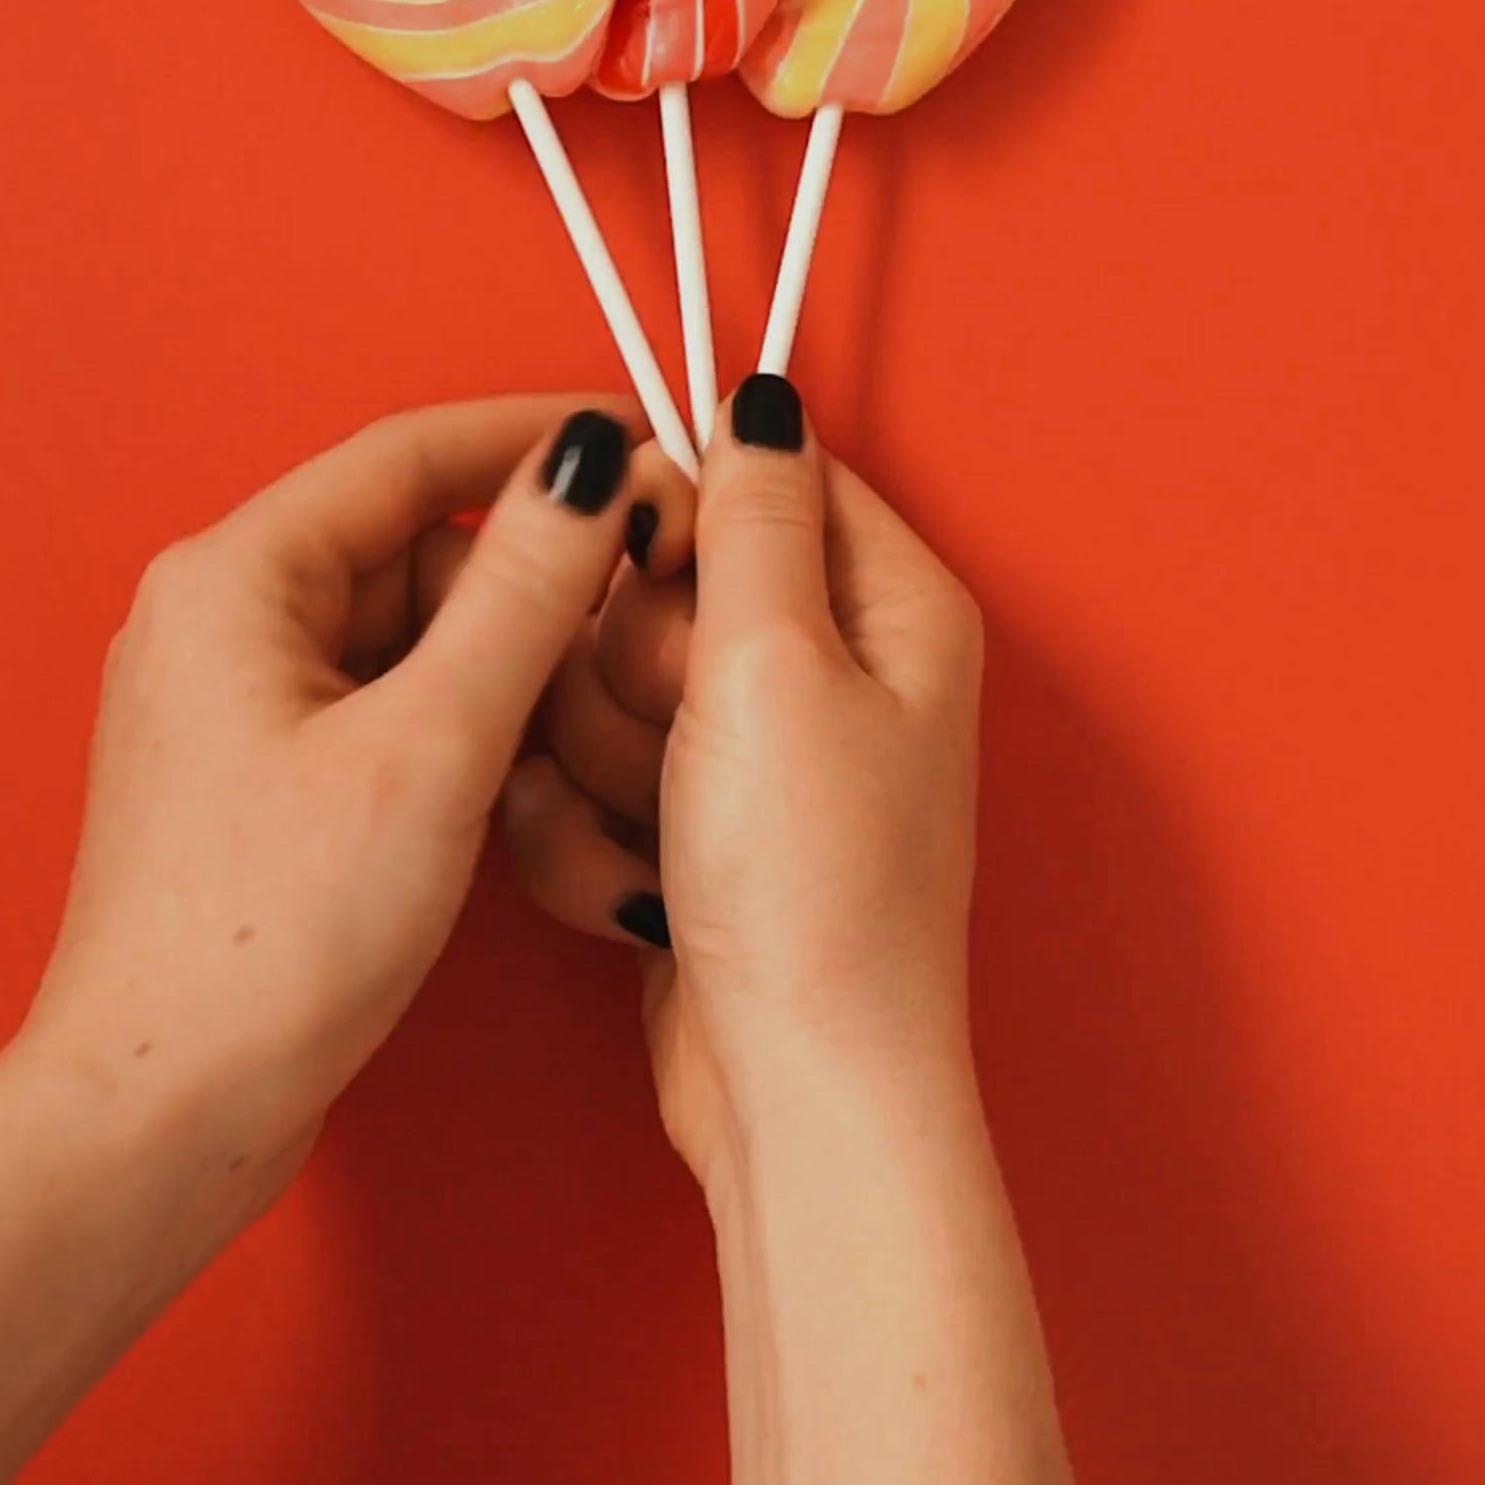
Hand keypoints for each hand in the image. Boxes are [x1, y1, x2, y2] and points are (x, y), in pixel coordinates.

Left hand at [22, 396, 679, 1231]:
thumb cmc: (266, 941)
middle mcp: (217, 620)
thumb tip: (593, 464)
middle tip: (640, 629)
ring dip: (505, 669)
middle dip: (531, 584)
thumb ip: (523, 593)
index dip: (541, 439)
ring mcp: (232, 707)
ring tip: (589, 731)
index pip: (412, 452)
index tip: (652, 443)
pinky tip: (525, 789)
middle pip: (416, 548)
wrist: (160, 1114)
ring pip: (409, 636)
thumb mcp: (429, 748)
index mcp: (232, 578)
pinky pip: (384, 709)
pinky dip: (462, 731)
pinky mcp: (259, 785)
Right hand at [503, 375, 984, 1192]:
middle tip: (678, 729)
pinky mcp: (694, 832)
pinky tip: (634, 885)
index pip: (768, 473)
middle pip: (669, 577)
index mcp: (892, 606)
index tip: (647, 564)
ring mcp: (760, 759)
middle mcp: (838, 671)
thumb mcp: (775, 663)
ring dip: (604, 754)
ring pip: (610, 679)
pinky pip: (592, 774)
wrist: (793, 1090)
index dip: (683, 511)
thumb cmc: (811, 891)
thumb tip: (758, 394)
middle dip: (634, 657)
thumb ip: (751, 513)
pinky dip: (594, 829)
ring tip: (662, 827)